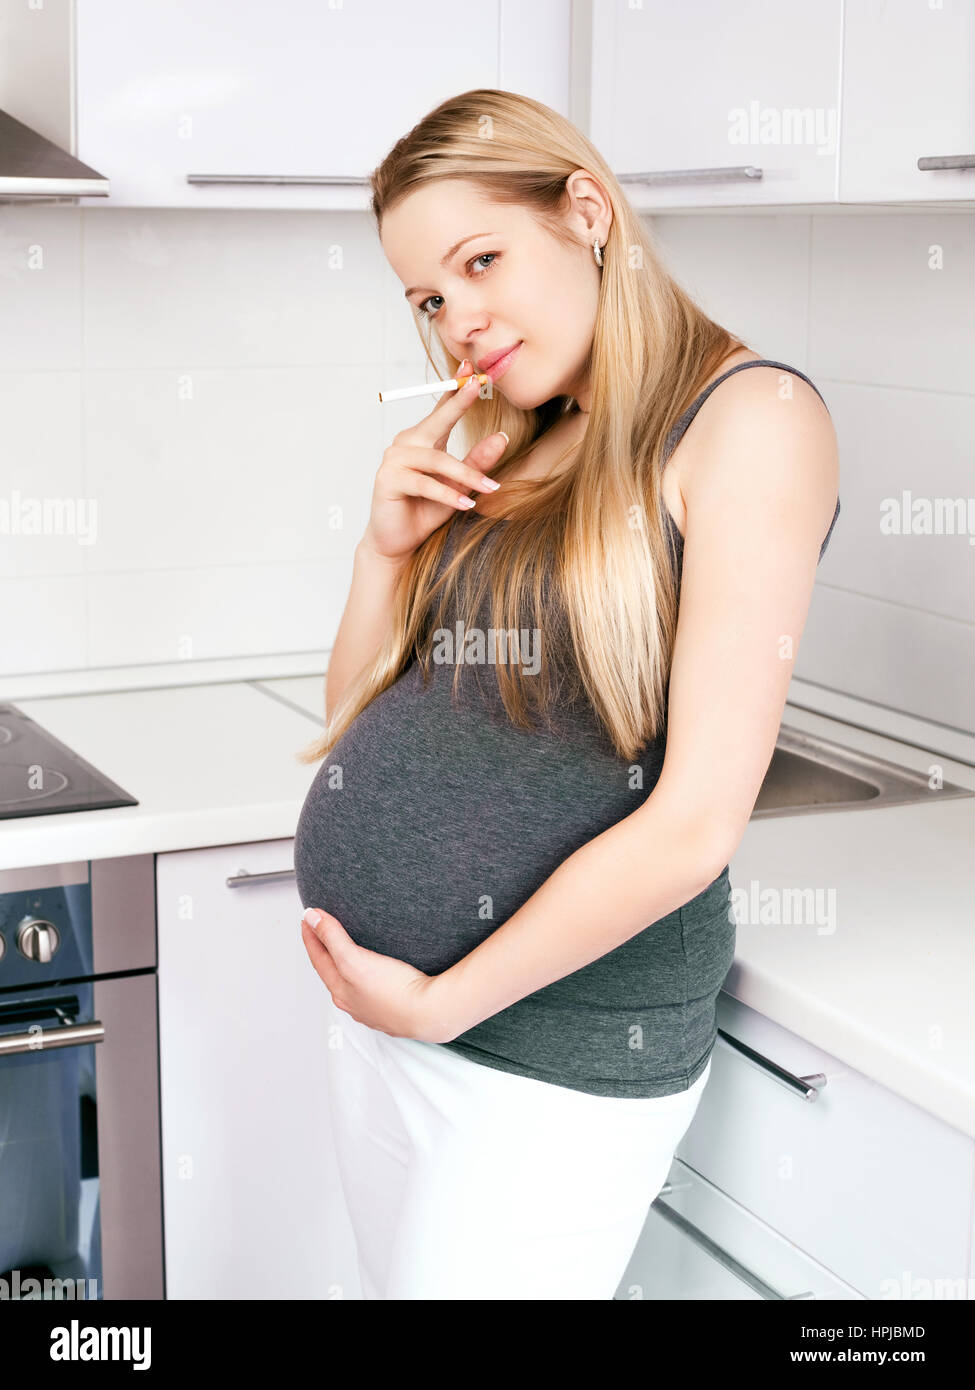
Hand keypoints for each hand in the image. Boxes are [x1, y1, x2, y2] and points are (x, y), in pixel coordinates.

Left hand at [300, 908, 451, 1042]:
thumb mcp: (354, 960)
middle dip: (325, 950)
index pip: (318, 958)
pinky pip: (372, 988)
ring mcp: (374, 1007)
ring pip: (352, 982)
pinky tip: (377, 973)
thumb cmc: (395, 992)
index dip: (311, 935)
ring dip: (345, 964)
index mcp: (341, 991)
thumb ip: (332, 938)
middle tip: (321, 931)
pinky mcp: (393, 1007)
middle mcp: (354, 1002)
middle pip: (333, 972)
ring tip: (346, 950)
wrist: (431, 1013)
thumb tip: (311, 918)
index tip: (308, 918)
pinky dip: (366, 975)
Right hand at [364, 359, 508, 563]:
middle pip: (437, 421)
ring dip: (466, 474)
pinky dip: (446, 494)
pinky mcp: (387, 480)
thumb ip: (477, 462)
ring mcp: (394, 459)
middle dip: (459, 402)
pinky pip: (424, 483)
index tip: (472, 367)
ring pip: (437, 459)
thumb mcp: (459, 486)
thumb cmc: (425, 511)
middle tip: (478, 385)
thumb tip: (501, 437)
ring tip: (489, 488)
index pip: (442, 409)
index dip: (456, 388)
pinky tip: (465, 505)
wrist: (397, 542)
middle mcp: (406, 443)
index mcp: (423, 439)